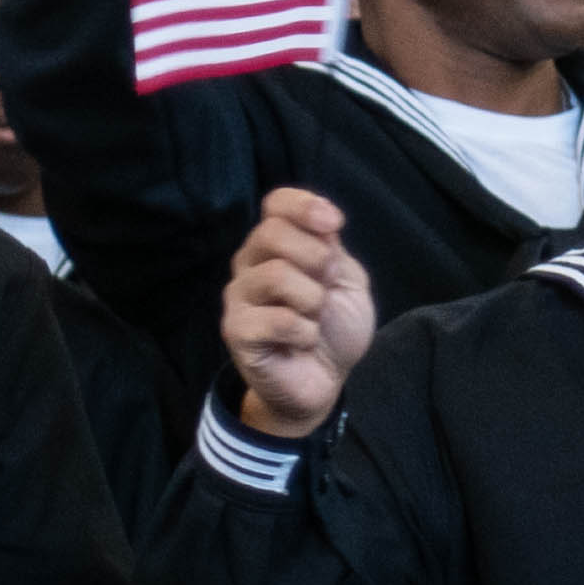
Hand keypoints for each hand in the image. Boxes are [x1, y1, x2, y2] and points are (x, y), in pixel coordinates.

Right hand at [223, 188, 373, 439]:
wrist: (326, 380)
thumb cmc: (333, 327)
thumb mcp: (347, 280)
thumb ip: (330, 248)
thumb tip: (320, 224)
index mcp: (276, 245)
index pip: (276, 204)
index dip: (305, 206)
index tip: (336, 225)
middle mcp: (250, 264)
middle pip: (271, 233)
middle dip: (317, 259)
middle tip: (329, 286)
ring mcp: (239, 297)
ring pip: (276, 275)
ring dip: (313, 300)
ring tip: (316, 319)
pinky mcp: (237, 332)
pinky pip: (277, 319)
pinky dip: (305, 332)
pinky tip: (304, 342)